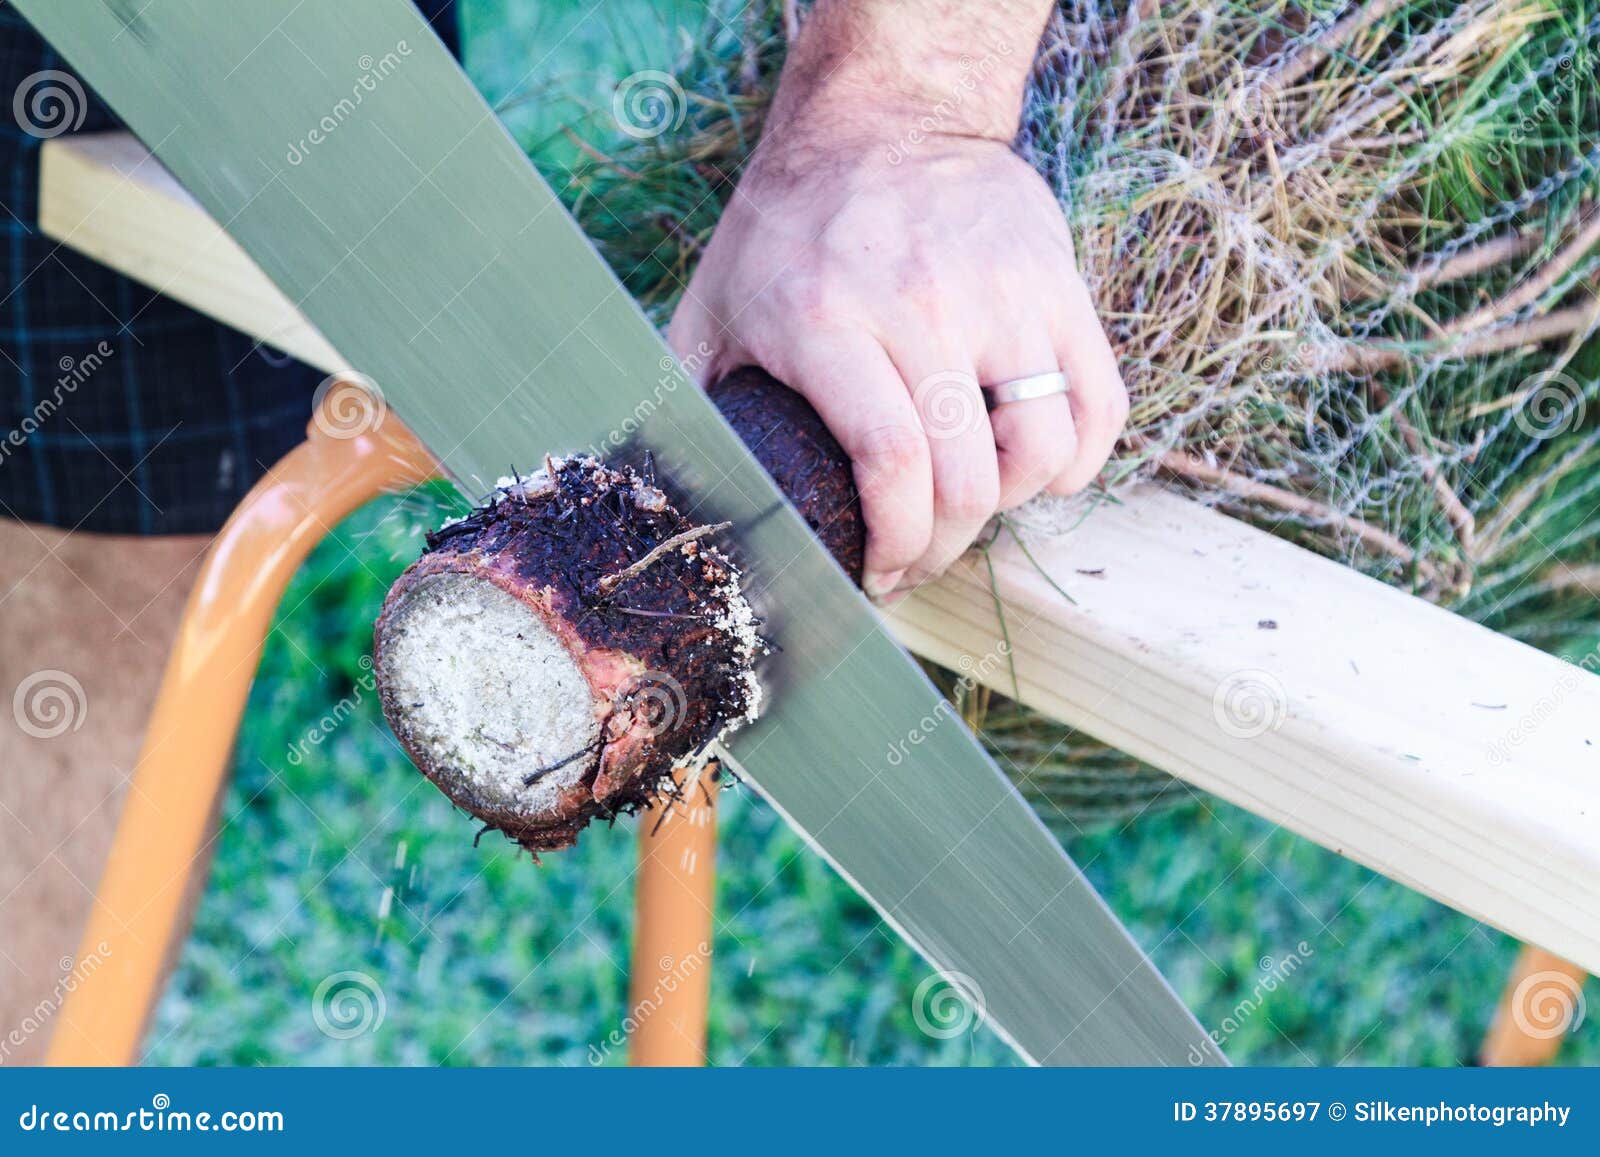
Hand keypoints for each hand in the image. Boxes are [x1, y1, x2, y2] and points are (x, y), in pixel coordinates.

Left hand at [670, 125, 1128, 598]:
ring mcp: (1004, 294)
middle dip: (942, 548)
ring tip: (971, 506)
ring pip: (1043, 449)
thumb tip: (668, 494)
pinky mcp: (1059, 285)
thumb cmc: (787, 226)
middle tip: (917, 559)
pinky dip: (1075, 461)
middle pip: (968, 477)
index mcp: (828, 319)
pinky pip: (1099, 406)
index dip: (893, 545)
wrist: (885, 115)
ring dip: (1010, 506)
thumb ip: (691, 397)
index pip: (890, 466)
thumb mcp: (714, 302)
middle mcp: (925, 305)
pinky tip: (1031, 467)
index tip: (877, 573)